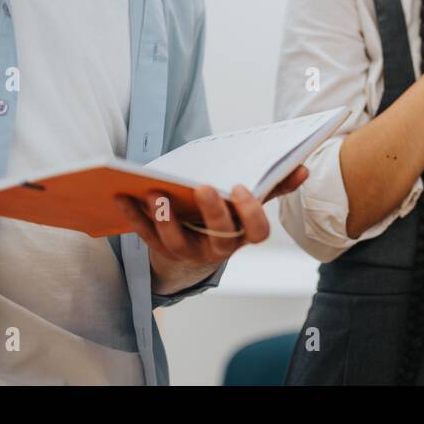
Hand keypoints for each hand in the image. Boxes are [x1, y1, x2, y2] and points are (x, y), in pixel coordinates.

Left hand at [115, 165, 307, 294]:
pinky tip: (121, 195)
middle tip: (202, 187)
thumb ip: (273, 186)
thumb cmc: (224, 219)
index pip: (256, 233)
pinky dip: (132, 216)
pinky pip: (144, 236)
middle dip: (212, 212)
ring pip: (176, 241)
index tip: (241, 188)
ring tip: (156, 193)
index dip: (250, 214)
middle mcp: (216, 248)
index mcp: (241, 236)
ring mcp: (187, 251)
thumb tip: (301, 168)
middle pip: (219, 236)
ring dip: (165, 217)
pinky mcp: (158, 249)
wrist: (189, 255)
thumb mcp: (248, 205)